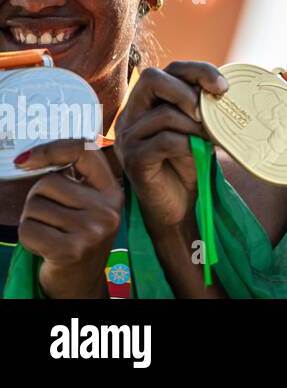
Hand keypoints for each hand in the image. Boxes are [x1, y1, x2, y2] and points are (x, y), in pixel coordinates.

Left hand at [15, 139, 123, 298]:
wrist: (80, 285)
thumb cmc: (76, 239)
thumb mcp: (86, 206)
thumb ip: (72, 180)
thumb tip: (28, 159)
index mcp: (112, 192)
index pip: (83, 151)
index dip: (51, 150)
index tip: (25, 160)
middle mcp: (108, 209)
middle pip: (48, 183)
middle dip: (36, 200)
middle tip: (49, 219)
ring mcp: (93, 230)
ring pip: (34, 207)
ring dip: (31, 221)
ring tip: (49, 234)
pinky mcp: (71, 250)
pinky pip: (28, 229)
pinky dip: (27, 239)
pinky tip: (44, 248)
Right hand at [113, 61, 226, 228]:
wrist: (179, 203)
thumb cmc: (189, 161)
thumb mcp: (198, 127)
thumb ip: (203, 107)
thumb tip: (226, 89)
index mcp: (148, 101)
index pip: (168, 69)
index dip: (197, 71)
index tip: (223, 87)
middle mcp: (132, 114)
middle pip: (152, 78)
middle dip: (186, 90)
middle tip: (207, 112)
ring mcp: (129, 136)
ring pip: (162, 114)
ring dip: (193, 125)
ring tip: (205, 139)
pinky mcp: (133, 159)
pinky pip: (163, 141)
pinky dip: (186, 143)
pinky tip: (196, 151)